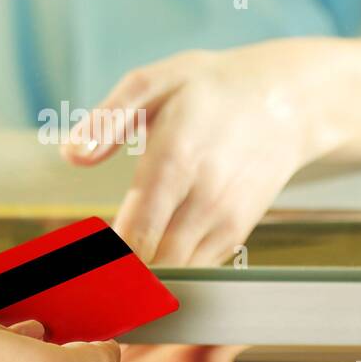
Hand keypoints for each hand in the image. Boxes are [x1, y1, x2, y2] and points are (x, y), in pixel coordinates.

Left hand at [62, 40, 352, 265]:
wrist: (288, 102)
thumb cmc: (211, 88)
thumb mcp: (154, 82)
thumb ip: (107, 120)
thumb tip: (72, 156)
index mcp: (174, 160)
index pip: (135, 234)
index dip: (103, 258)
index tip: (79, 263)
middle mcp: (204, 198)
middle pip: (154, 265)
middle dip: (117, 274)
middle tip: (88, 274)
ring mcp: (225, 218)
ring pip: (177, 274)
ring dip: (143, 279)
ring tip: (112, 273)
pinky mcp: (238, 231)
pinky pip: (199, 270)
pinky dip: (171, 273)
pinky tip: (147, 260)